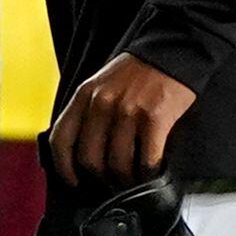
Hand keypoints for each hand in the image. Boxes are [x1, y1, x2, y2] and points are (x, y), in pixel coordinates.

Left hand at [45, 52, 195, 186]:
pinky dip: (148, 173)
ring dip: (125, 181)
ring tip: (132, 182)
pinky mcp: (155, 118)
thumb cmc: (138, 72)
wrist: (174, 50)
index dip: (63, 168)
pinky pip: (147, 159)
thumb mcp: (101, 85)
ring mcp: (128, 111)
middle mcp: (102, 104)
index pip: (61, 140)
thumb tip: (82, 151)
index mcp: (84, 96)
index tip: (73, 181)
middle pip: (89, 158)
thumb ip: (88, 112)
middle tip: (111, 184)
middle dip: (100, 179)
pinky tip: (151, 173)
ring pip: (118, 163)